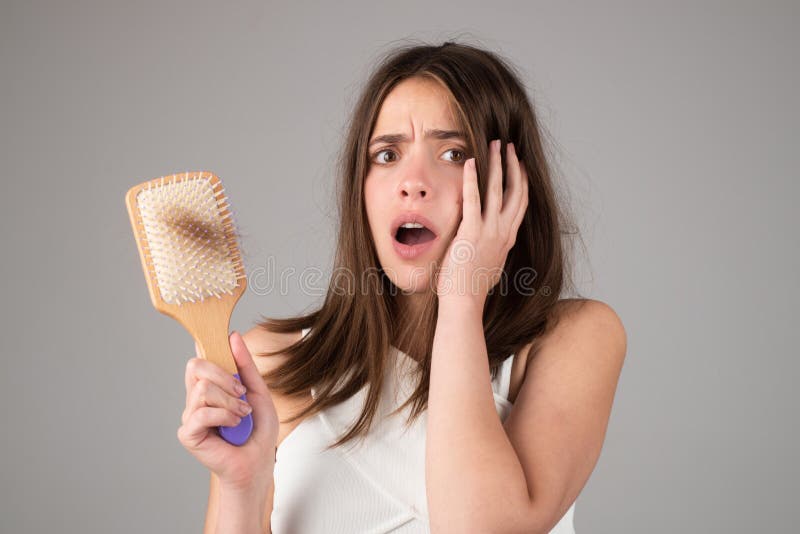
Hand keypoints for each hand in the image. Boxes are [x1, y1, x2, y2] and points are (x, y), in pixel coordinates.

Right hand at [177, 331, 279, 490]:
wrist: (258, 461)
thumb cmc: (258, 429)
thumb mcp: (258, 391)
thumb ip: (245, 365)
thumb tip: (233, 336)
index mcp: (210, 387)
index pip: (199, 359)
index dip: (206, 348)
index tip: (222, 340)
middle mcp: (196, 399)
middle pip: (195, 367)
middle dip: (224, 376)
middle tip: (241, 393)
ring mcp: (190, 415)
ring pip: (203, 389)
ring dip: (230, 402)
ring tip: (242, 415)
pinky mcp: (188, 433)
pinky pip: (202, 412)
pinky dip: (224, 416)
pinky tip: (233, 425)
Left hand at [435, 139, 528, 307]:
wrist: (464, 303)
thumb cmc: (471, 288)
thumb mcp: (489, 265)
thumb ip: (491, 250)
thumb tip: (488, 244)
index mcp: (508, 239)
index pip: (521, 204)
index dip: (522, 182)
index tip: (520, 165)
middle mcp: (503, 232)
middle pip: (516, 191)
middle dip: (514, 166)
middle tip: (510, 146)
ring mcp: (490, 232)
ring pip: (498, 190)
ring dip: (497, 164)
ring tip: (496, 144)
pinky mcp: (471, 233)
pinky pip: (473, 199)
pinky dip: (472, 179)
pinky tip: (471, 162)